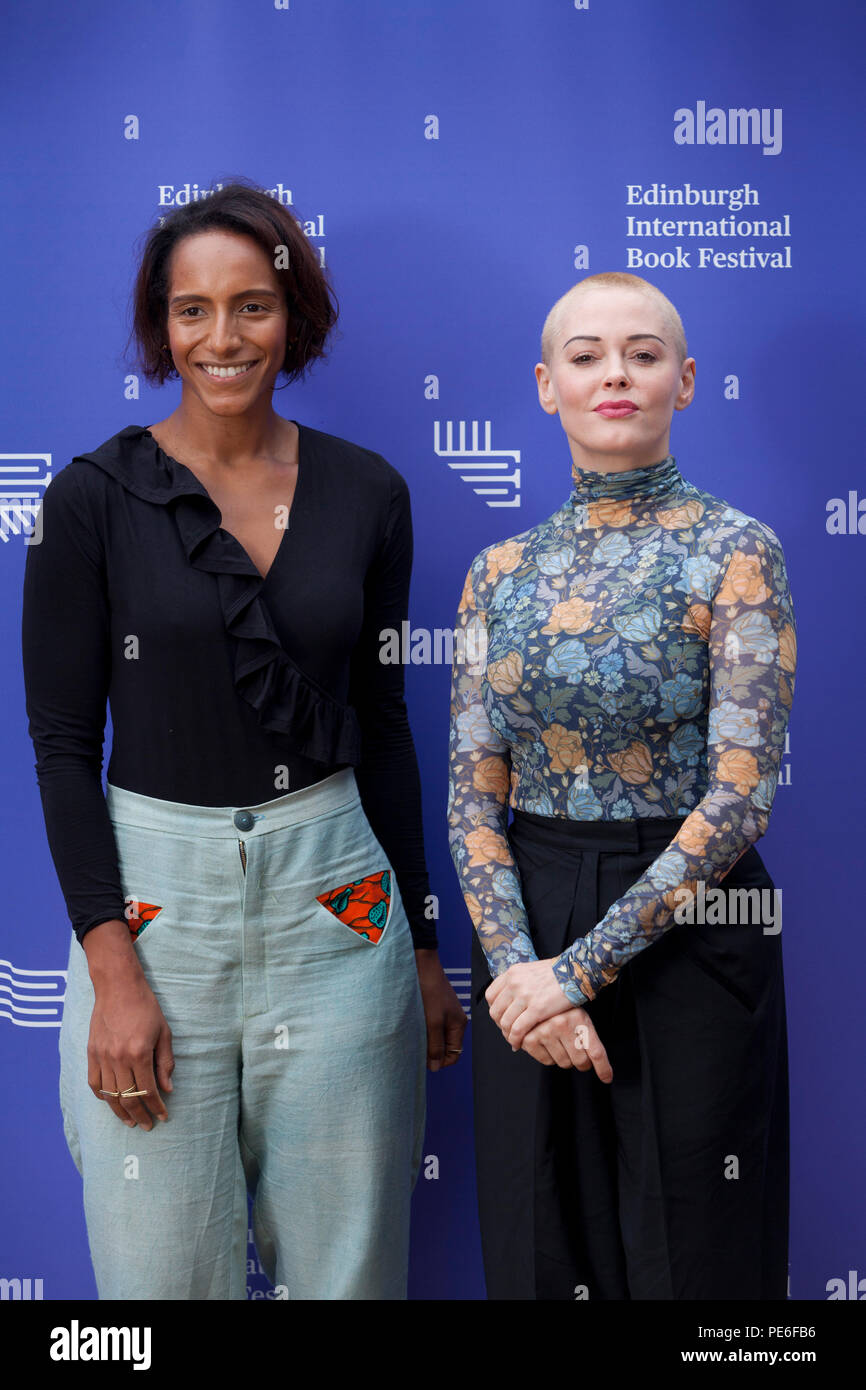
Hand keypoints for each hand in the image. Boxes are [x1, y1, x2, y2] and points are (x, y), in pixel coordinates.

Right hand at [83, 919, 173, 1128]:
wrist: (118, 987)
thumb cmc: (146, 1007)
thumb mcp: (164, 1032)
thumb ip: (165, 1062)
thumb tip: (168, 1089)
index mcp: (139, 1052)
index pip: (149, 1090)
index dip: (157, 1107)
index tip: (163, 1117)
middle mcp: (118, 1058)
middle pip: (128, 1097)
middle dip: (140, 1115)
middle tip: (147, 1125)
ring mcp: (102, 1056)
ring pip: (109, 1095)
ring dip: (120, 1112)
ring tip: (131, 1121)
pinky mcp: (91, 1053)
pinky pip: (94, 1083)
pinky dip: (102, 1096)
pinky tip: (111, 1102)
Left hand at [414, 948, 467, 1070]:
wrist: (421, 965)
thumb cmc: (429, 990)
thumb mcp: (433, 1021)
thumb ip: (435, 1045)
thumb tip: (436, 1067)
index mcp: (459, 1025)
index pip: (454, 1054)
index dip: (440, 1061)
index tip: (424, 1060)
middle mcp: (453, 1021)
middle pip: (444, 1047)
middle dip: (431, 1050)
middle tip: (415, 1047)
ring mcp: (444, 1014)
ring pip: (435, 1036)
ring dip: (425, 1040)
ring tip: (413, 1035)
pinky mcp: (434, 1008)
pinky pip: (429, 1026)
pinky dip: (421, 1030)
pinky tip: (412, 1026)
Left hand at [485, 957, 572, 1048]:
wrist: (576, 972)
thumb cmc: (557, 973)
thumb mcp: (531, 971)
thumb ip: (519, 982)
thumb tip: (510, 997)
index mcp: (512, 973)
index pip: (491, 996)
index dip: (495, 1010)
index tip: (503, 1018)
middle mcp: (514, 983)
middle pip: (496, 1011)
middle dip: (500, 1025)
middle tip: (508, 1032)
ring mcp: (524, 995)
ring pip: (505, 1022)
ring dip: (508, 1034)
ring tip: (515, 1040)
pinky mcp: (537, 1009)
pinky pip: (518, 1029)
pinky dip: (516, 1039)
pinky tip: (519, 1044)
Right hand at [520, 1007, 612, 1081]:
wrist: (533, 1001)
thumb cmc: (561, 1012)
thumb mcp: (578, 1018)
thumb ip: (589, 1039)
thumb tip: (606, 1074)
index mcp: (579, 1017)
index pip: (595, 1051)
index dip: (602, 1068)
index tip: (607, 1078)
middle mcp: (562, 1024)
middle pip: (581, 1061)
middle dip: (581, 1062)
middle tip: (577, 1051)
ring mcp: (545, 1031)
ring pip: (564, 1063)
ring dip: (564, 1058)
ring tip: (558, 1041)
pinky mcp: (530, 1039)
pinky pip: (547, 1062)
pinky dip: (549, 1057)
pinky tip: (546, 1042)